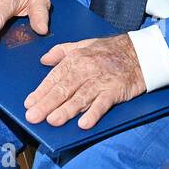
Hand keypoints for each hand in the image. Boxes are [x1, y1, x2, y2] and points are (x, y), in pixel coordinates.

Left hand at [25, 33, 145, 129]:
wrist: (140, 53)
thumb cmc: (109, 50)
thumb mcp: (83, 44)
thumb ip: (62, 52)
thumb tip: (43, 59)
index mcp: (76, 58)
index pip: (54, 77)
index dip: (40, 91)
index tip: (28, 104)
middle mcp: (86, 69)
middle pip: (63, 89)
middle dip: (46, 104)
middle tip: (33, 117)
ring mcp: (101, 81)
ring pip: (80, 97)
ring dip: (66, 110)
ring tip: (52, 121)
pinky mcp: (115, 90)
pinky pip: (102, 104)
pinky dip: (93, 113)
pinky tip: (83, 124)